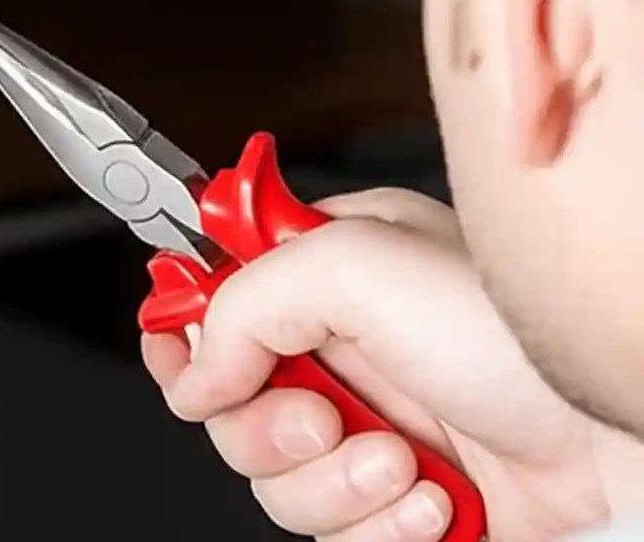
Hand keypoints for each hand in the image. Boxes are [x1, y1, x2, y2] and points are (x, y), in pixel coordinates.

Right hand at [143, 188, 628, 540]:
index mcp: (321, 278)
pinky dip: (380, 526)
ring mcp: (360, 431)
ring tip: (405, 461)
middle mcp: (335, 355)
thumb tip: (193, 369)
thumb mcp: (362, 267)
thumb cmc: (518, 336)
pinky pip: (328, 533)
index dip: (182, 333)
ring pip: (272, 481)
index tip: (188, 362)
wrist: (616, 436)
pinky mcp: (387, 503)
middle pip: (225, 407)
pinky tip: (436, 499)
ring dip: (334, 483)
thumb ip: (247, 301)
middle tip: (323, 415)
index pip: (212, 299)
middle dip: (269, 426)